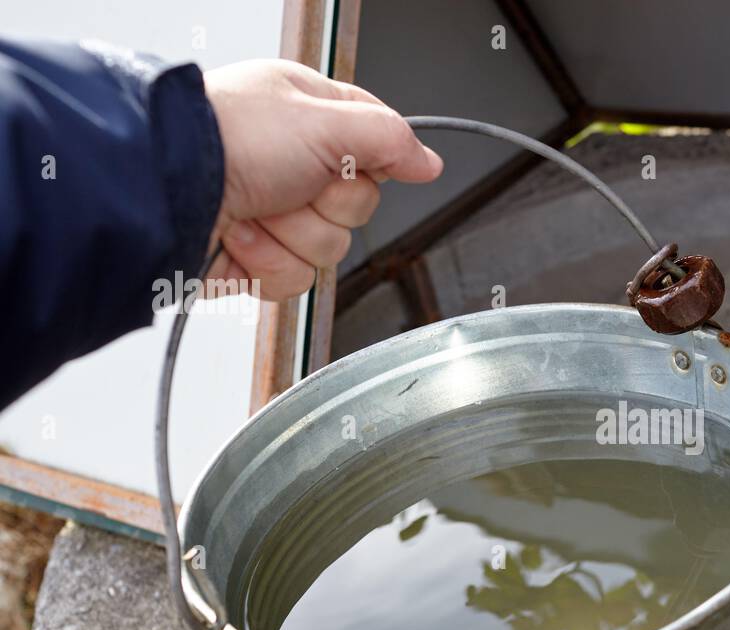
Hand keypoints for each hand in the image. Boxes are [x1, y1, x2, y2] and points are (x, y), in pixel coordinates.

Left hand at [202, 59, 441, 298]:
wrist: (167, 191)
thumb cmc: (229, 138)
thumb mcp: (324, 121)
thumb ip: (389, 139)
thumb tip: (429, 162)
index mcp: (310, 118)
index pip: (376, 145)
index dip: (374, 161)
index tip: (350, 161)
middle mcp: (294, 165)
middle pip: (359, 208)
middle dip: (326, 203)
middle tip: (291, 182)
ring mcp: (276, 215)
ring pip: (330, 248)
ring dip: (293, 234)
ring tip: (256, 209)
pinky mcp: (258, 259)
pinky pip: (297, 279)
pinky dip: (269, 262)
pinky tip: (241, 238)